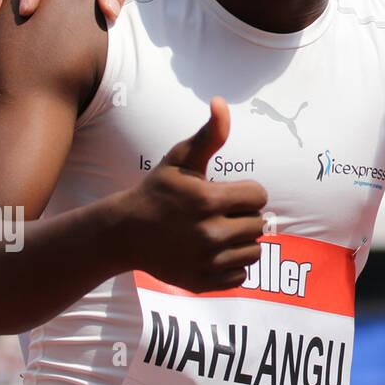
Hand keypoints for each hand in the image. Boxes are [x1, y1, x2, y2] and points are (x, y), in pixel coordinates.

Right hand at [117, 98, 267, 292]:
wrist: (125, 233)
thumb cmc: (158, 191)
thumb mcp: (181, 159)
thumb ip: (209, 134)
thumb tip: (221, 102)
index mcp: (207, 200)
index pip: (259, 196)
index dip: (246, 192)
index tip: (226, 193)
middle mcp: (209, 233)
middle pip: (258, 224)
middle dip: (243, 216)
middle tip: (219, 214)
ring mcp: (206, 261)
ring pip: (253, 251)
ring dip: (241, 241)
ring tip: (218, 231)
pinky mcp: (203, 282)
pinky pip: (241, 275)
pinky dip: (232, 265)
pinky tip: (213, 252)